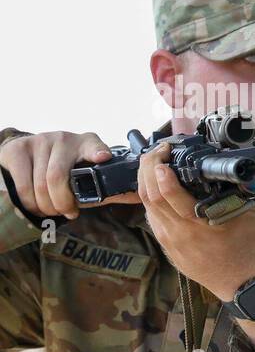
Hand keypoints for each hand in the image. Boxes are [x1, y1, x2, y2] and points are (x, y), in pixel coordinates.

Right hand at [0, 131, 138, 219]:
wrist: (34, 154)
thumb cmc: (70, 169)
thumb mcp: (92, 174)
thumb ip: (112, 186)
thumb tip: (140, 197)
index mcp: (88, 143)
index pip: (94, 145)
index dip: (97, 151)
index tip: (103, 158)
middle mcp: (64, 139)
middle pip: (57, 177)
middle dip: (62, 203)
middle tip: (68, 213)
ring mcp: (39, 142)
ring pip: (40, 184)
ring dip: (46, 205)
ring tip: (52, 210)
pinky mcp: (18, 149)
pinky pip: (22, 183)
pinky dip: (30, 201)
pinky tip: (37, 205)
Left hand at [138, 142, 254, 300]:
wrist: (243, 281)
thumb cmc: (253, 245)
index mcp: (204, 223)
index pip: (170, 195)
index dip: (161, 172)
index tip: (166, 154)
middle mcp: (182, 232)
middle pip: (150, 195)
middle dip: (147, 168)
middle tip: (157, 152)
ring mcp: (171, 240)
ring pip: (146, 205)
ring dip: (145, 181)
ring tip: (154, 163)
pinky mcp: (166, 245)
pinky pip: (151, 217)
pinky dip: (150, 197)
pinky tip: (157, 185)